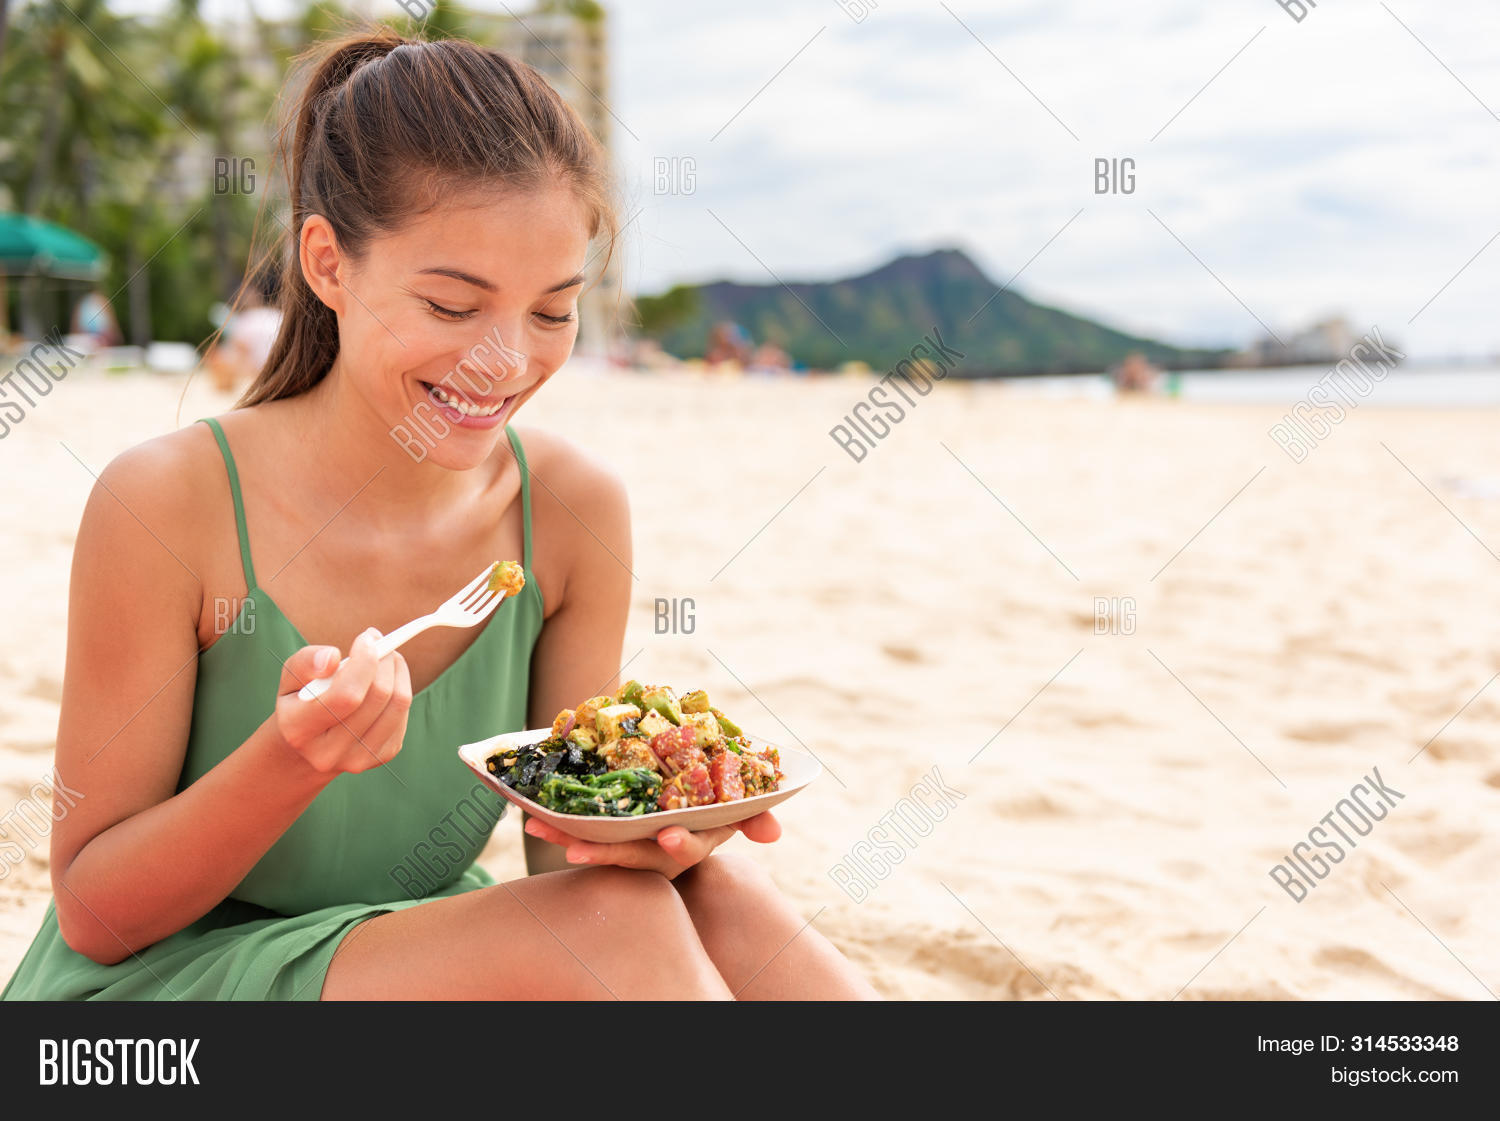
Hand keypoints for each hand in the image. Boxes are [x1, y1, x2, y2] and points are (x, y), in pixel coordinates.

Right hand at [273, 628, 412, 773]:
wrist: (308, 745)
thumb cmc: (300, 700)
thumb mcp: (291, 677)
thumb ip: (306, 662)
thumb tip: (333, 658)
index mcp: (299, 730)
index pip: (345, 695)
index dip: (364, 662)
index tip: (368, 638)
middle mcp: (328, 753)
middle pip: (377, 697)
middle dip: (384, 660)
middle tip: (379, 641)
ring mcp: (357, 759)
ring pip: (397, 704)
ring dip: (397, 671)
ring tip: (385, 656)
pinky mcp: (381, 757)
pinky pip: (403, 714)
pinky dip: (400, 688)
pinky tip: (385, 681)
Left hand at [524, 810, 781, 879]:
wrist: (684, 810)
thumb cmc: (713, 804)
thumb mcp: (736, 808)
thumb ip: (754, 815)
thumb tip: (772, 833)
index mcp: (691, 839)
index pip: (686, 847)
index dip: (680, 843)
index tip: (668, 836)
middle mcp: (658, 850)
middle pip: (630, 855)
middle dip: (603, 853)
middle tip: (574, 851)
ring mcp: (632, 845)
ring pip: (598, 846)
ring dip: (567, 839)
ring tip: (537, 827)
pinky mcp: (609, 835)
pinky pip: (581, 833)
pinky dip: (557, 826)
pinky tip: (531, 817)